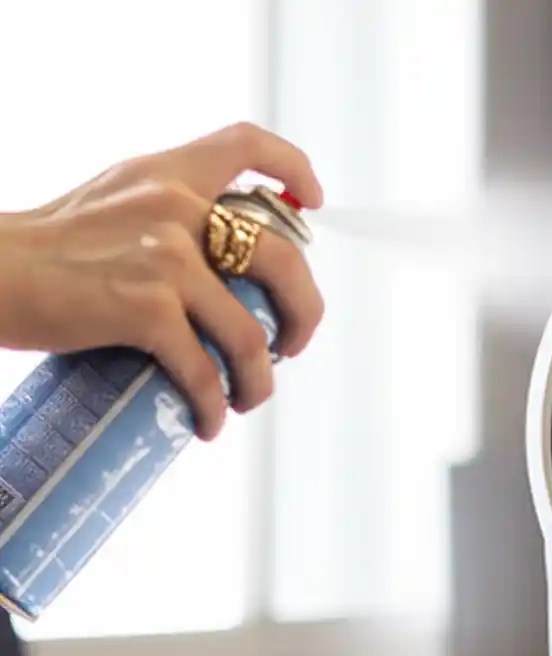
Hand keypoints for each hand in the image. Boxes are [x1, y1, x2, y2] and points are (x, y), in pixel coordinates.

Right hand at [0, 122, 324, 439]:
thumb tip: (226, 250)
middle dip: (305, 312)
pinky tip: (208, 421)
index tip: (313, 202)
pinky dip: (213, 406)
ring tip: (249, 397)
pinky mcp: (146, 310)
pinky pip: (204, 371)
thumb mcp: (114, 202)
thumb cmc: (45, 248)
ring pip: (251, 335)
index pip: (247, 144)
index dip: (295, 167)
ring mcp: (166, 260)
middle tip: (293, 344)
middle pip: (284, 260)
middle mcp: (176, 208)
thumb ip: (168, 208)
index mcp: (169, 174)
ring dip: (261, 379)